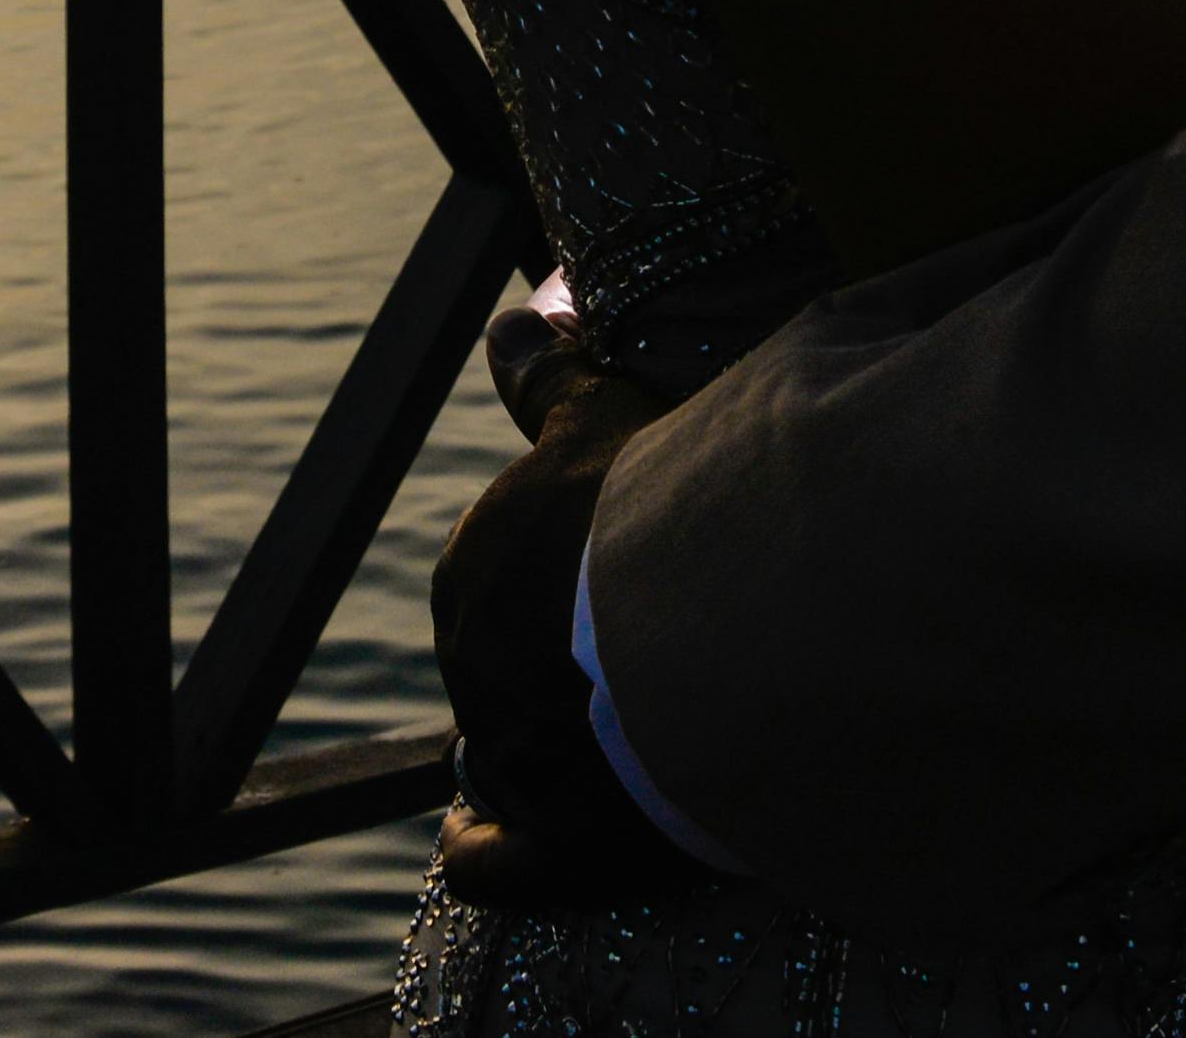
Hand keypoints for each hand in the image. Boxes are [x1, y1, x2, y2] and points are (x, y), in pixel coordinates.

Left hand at [425, 328, 710, 912]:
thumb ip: (548, 375)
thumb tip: (509, 317)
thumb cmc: (658, 500)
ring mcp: (515, 763)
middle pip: (510, 684)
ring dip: (545, 763)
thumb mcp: (598, 415)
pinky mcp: (560, 844)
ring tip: (607, 759)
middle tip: (631, 679)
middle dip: (557, 683)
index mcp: (475, 578)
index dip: (556, 604)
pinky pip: (497, 867)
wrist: (710, 607)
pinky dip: (494, 859)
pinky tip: (486, 850)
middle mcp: (475, 672)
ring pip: (512, 768)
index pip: (502, 600)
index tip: (609, 602)